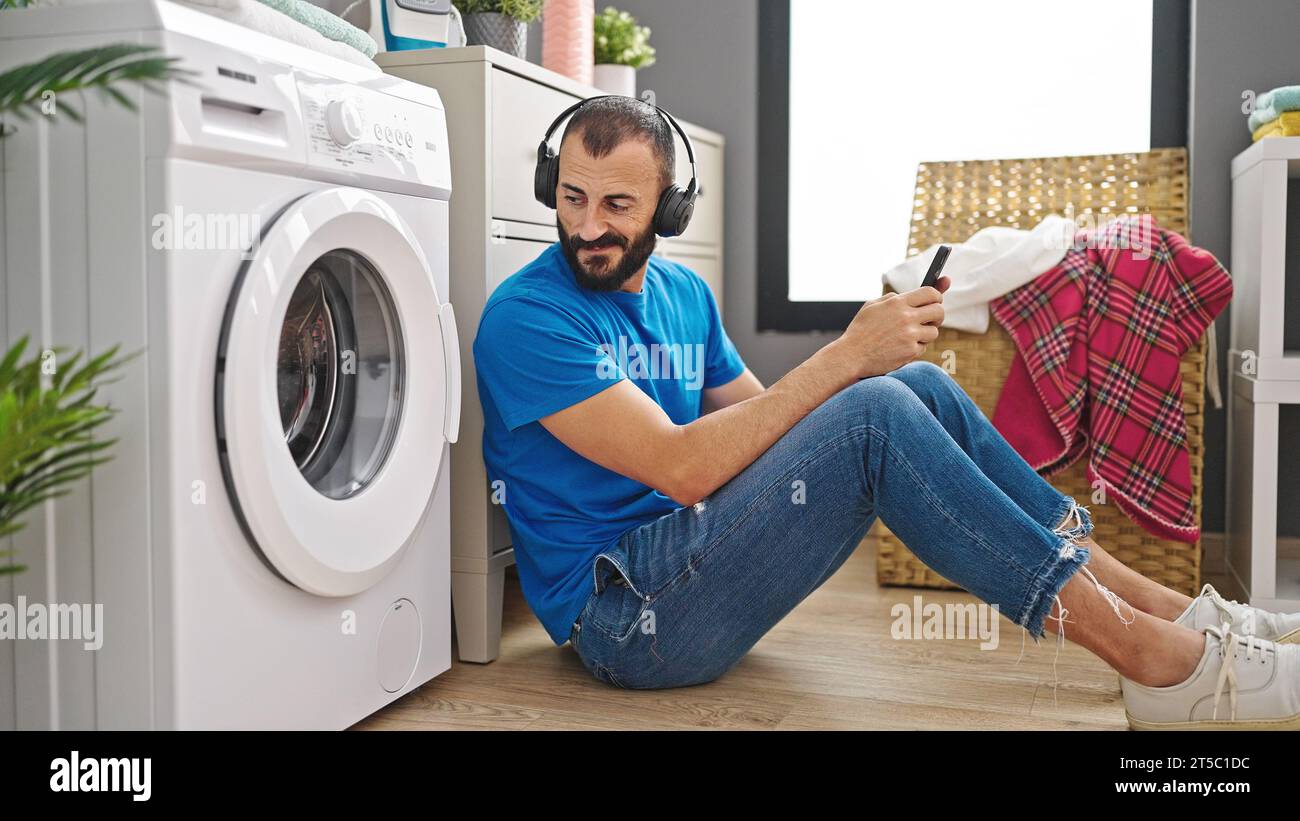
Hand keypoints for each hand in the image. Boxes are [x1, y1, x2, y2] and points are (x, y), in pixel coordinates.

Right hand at [831, 279, 946, 378]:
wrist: (851, 356)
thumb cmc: (860, 330)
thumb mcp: (871, 306)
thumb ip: (892, 298)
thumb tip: (910, 295)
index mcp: (897, 302)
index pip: (930, 292)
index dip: (937, 295)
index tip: (935, 301)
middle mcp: (906, 317)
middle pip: (939, 311)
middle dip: (937, 315)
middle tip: (930, 320)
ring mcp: (910, 335)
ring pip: (934, 332)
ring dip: (926, 334)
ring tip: (910, 336)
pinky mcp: (910, 351)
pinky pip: (923, 347)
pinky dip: (915, 348)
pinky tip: (900, 348)